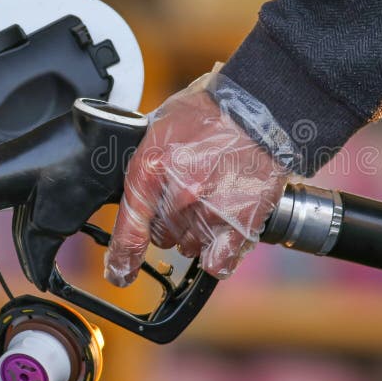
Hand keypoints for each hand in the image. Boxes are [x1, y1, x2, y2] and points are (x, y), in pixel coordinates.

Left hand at [104, 73, 289, 285]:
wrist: (262, 106)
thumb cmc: (212, 111)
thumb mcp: (161, 127)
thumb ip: (146, 163)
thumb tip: (135, 194)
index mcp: (152, 169)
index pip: (129, 229)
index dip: (122, 258)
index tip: (120, 273)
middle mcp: (178, 195)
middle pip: (161, 236)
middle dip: (170, 222)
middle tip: (190, 195)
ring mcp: (211, 212)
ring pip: (189, 247)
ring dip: (196, 233)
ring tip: (213, 200)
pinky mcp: (242, 223)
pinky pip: (219, 262)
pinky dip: (219, 255)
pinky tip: (223, 235)